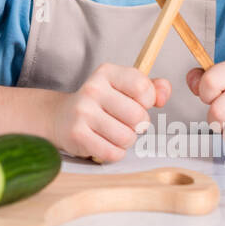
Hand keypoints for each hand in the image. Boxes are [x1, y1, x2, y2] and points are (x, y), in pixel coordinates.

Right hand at [49, 63, 170, 162]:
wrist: (60, 117)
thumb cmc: (100, 103)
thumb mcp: (123, 87)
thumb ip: (150, 87)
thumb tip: (163, 96)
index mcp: (107, 72)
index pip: (143, 88)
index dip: (147, 101)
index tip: (137, 103)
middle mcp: (93, 89)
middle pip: (139, 117)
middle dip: (137, 126)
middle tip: (124, 122)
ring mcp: (83, 112)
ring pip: (127, 137)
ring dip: (125, 141)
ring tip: (112, 133)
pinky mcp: (77, 134)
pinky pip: (113, 153)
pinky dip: (113, 153)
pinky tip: (103, 143)